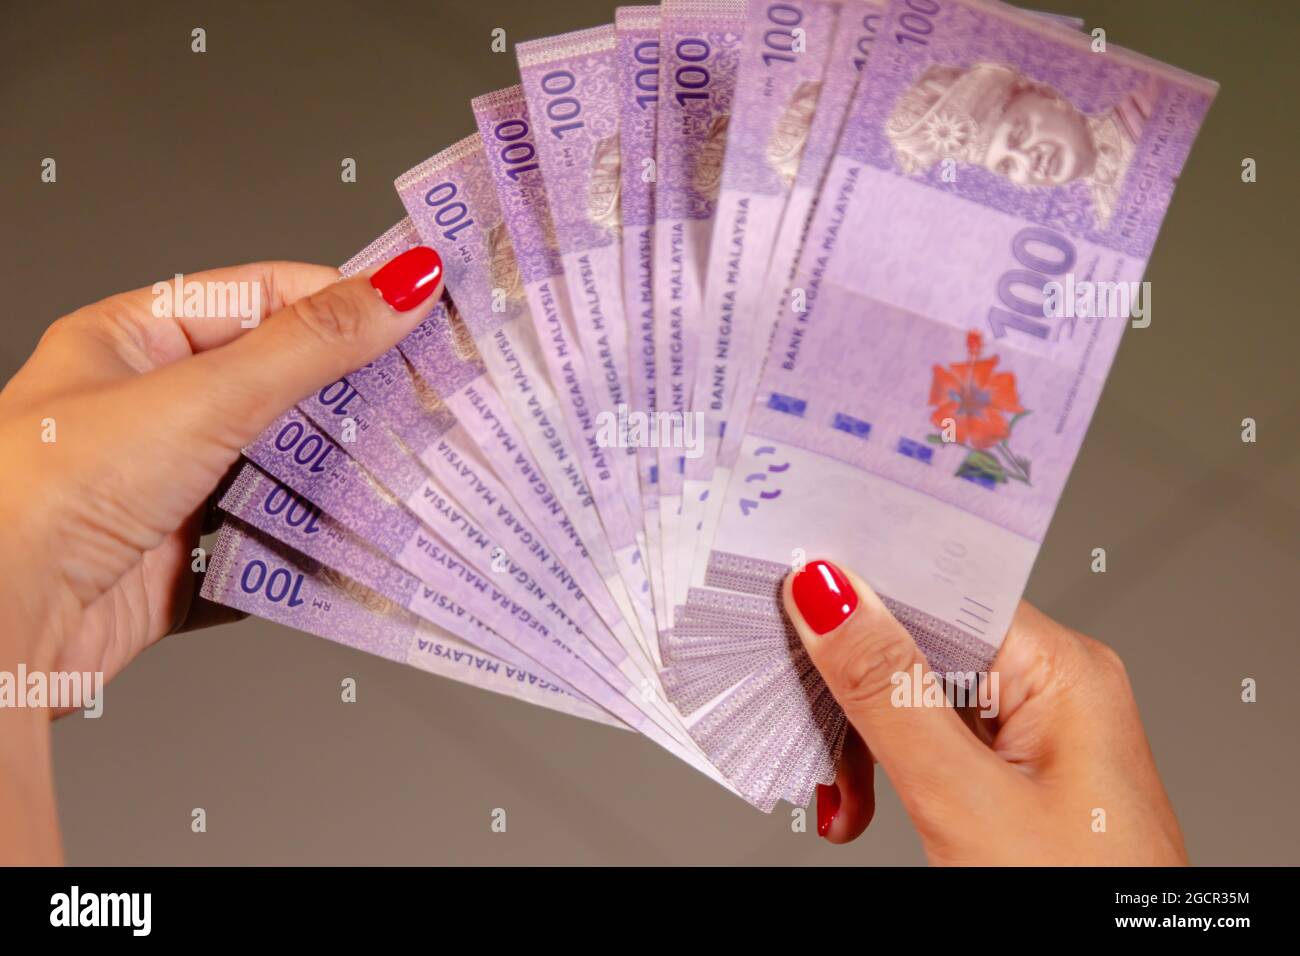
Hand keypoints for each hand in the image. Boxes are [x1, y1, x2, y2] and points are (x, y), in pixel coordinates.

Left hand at [0, 251, 441, 861]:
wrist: (1, 627)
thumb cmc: (53, 493)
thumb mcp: (201, 398)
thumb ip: (310, 345)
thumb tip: (402, 285)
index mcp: (130, 342)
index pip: (258, 298)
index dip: (340, 298)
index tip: (418, 305)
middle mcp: (147, 412)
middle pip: (277, 387)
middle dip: (350, 395)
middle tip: (430, 392)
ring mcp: (165, 489)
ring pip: (278, 469)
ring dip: (335, 477)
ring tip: (407, 466)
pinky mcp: (181, 561)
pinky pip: (267, 542)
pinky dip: (310, 547)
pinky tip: (355, 541)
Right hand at [783, 560, 1186, 863]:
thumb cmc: (1077, 900)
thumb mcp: (963, 798)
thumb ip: (889, 693)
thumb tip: (829, 593)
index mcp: (1061, 668)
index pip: (939, 588)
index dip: (860, 589)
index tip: (785, 596)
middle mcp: (1051, 685)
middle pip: (919, 642)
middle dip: (851, 685)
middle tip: (797, 719)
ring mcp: (1032, 729)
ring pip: (913, 694)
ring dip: (860, 739)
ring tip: (836, 793)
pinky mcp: (1012, 769)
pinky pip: (929, 738)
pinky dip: (884, 768)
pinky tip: (857, 805)